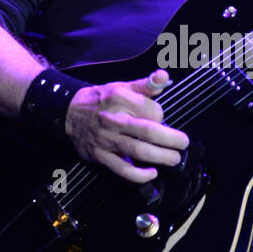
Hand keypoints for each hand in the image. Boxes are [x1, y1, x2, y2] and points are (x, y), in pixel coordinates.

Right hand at [64, 69, 188, 182]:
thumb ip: (146, 85)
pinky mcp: (101, 156)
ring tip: (174, 159)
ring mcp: (107, 139)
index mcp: (121, 99)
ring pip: (138, 151)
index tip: (162, 118)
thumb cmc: (102, 100)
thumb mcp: (122, 86)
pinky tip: (152, 173)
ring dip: (160, 157)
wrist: (69, 113)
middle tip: (183, 144)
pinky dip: (139, 175)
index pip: (152, 110)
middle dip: (171, 139)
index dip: (162, 116)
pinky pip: (122, 170)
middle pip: (148, 131)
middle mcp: (114, 119)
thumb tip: (163, 76)